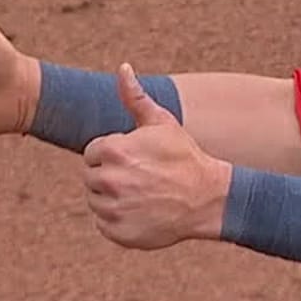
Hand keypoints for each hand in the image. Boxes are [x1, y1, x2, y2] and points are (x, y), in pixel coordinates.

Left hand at [83, 63, 232, 249]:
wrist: (208, 198)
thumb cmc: (184, 157)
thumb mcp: (162, 123)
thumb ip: (135, 97)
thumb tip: (122, 68)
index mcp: (113, 150)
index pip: (93, 153)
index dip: (114, 155)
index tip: (137, 160)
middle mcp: (109, 180)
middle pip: (92, 178)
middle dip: (111, 176)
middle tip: (142, 178)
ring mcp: (113, 209)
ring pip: (96, 201)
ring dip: (114, 199)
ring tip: (143, 194)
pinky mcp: (118, 232)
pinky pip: (105, 224)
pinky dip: (120, 220)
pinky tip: (143, 211)